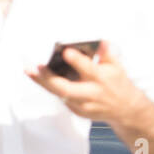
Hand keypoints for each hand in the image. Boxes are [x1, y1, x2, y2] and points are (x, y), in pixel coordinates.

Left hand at [26, 41, 141, 123]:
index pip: (88, 69)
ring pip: (59, 94)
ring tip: (28, 70)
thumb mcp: (117, 66)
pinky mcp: (78, 112)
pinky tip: (40, 77)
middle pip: (66, 88)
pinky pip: (62, 98)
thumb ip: (107, 53)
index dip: (77, 61)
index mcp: (102, 79)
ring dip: (43, 82)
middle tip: (35, 66)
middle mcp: (91, 94)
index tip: (65, 51)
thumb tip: (100, 42)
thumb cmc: (118, 83)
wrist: (125, 110)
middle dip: (49, 78)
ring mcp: (83, 105)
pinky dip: (51, 87)